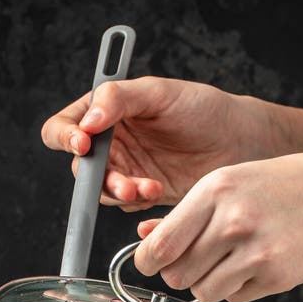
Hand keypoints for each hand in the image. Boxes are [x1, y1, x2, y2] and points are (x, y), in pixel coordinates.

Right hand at [41, 77, 276, 210]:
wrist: (239, 143)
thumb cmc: (203, 109)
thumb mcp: (159, 92)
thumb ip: (119, 99)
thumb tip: (88, 121)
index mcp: (105, 114)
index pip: (63, 127)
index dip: (65, 137)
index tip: (84, 142)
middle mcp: (111, 145)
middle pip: (82, 169)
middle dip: (100, 178)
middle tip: (125, 183)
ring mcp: (126, 172)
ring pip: (102, 193)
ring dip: (120, 194)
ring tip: (148, 189)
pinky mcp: (142, 196)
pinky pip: (127, 209)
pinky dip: (139, 206)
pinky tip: (159, 194)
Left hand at [134, 151, 302, 301]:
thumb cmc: (288, 186)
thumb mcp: (232, 184)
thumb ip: (185, 214)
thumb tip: (143, 237)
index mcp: (215, 190)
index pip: (159, 246)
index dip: (147, 262)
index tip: (151, 265)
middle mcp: (232, 219)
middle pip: (176, 275)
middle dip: (183, 273)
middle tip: (201, 261)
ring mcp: (255, 249)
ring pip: (202, 292)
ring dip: (210, 284)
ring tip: (232, 261)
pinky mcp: (276, 274)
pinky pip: (234, 298)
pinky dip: (239, 288)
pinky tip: (259, 263)